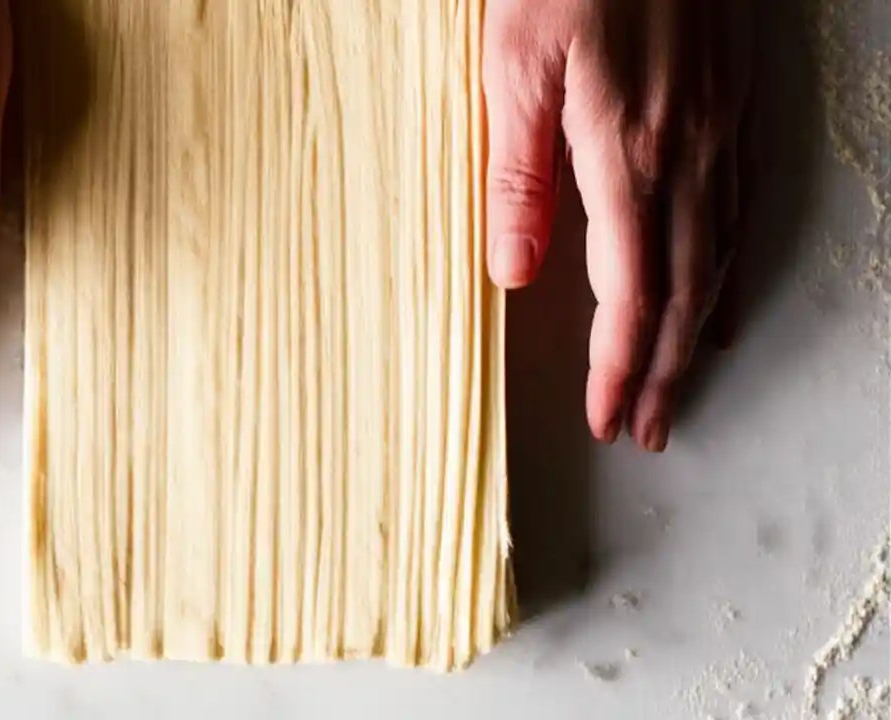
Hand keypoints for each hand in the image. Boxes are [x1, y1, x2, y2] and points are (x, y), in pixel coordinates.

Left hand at [483, 0, 753, 451]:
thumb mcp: (514, 67)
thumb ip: (517, 174)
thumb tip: (513, 272)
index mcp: (626, 155)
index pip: (628, 294)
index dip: (616, 366)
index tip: (603, 418)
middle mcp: (685, 155)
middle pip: (681, 294)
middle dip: (659, 373)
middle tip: (644, 429)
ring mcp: (717, 131)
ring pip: (717, 259)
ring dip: (694, 335)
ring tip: (676, 386)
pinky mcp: (729, 107)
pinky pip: (739, 210)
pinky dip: (729, 270)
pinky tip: (722, 297)